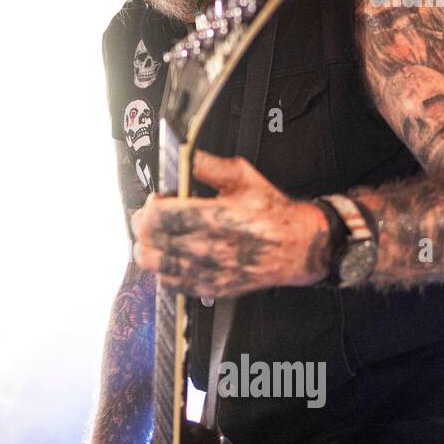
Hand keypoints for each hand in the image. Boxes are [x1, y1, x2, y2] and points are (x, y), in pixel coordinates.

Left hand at [130, 151, 328, 297]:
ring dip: (149, 247)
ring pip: (153, 265)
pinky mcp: (210, 288)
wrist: (298, 246)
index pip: (158, 217)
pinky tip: (172, 255)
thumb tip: (182, 154)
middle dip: (144, 224)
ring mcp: (207, 272)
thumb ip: (207, 164)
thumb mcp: (243, 177)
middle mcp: (207, 249)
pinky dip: (164, 268)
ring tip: (159, 236)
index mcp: (214, 218)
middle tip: (153, 216)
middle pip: (148, 242)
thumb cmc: (272, 213)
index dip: (149, 205)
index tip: (157, 198)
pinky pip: (170, 283)